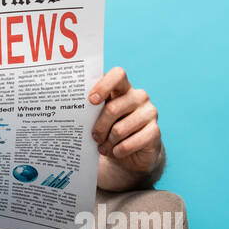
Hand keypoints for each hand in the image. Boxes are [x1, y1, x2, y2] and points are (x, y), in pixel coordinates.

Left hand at [89, 66, 162, 180]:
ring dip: (108, 142)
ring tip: (103, 148)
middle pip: (113, 108)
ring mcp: (150, 112)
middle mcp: (139, 97)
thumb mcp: (100, 117)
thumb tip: (73, 108)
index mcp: (124, 88)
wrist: (133, 153)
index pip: (118, 74)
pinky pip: (131, 142)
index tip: (91, 100)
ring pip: (120, 129)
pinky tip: (116, 152)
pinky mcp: (155, 131)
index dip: (104, 85)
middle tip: (93, 137)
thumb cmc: (111, 130)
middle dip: (99, 126)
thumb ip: (92, 109)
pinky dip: (119, 150)